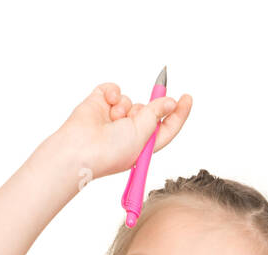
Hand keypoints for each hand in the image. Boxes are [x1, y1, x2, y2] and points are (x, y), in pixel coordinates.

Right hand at [50, 82, 192, 182]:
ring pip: (130, 100)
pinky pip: (114, 90)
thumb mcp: (143, 135)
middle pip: (148, 111)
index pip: (166, 127)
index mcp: (142, 145)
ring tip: (114, 118)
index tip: (187, 98)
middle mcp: (129, 132)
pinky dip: (113, 93)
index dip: (178, 113)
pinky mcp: (99, 104)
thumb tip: (170, 102)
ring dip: (126, 106)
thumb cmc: (110, 152)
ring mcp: (113, 118)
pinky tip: (108, 103)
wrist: (80, 149)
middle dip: (145, 110)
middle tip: (137, 115)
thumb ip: (156, 115)